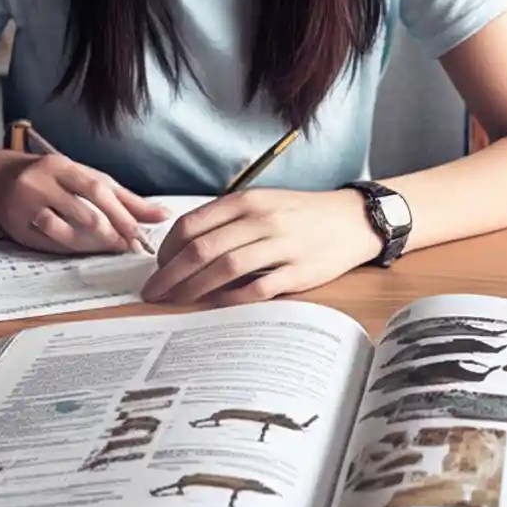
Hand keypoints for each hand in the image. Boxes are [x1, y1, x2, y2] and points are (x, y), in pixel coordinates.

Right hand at [0, 153, 167, 253]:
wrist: (0, 181)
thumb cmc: (57, 180)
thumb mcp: (89, 180)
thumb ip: (126, 199)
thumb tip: (163, 215)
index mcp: (63, 166)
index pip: (98, 190)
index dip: (122, 214)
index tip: (140, 234)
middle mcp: (41, 182)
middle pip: (84, 212)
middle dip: (111, 232)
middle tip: (127, 246)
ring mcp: (26, 205)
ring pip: (64, 231)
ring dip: (91, 244)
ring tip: (108, 247)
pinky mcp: (16, 227)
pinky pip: (48, 243)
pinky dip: (69, 248)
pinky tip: (82, 250)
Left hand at [140, 188, 380, 304]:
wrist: (353, 220)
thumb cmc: (302, 214)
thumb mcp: (264, 203)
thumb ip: (228, 220)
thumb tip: (185, 248)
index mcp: (247, 201)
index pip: (192, 224)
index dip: (167, 249)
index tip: (158, 267)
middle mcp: (262, 220)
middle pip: (202, 249)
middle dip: (170, 274)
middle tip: (153, 293)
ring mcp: (281, 246)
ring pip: (224, 268)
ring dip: (193, 289)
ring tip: (176, 302)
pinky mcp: (298, 272)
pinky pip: (256, 288)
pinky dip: (230, 298)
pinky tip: (215, 305)